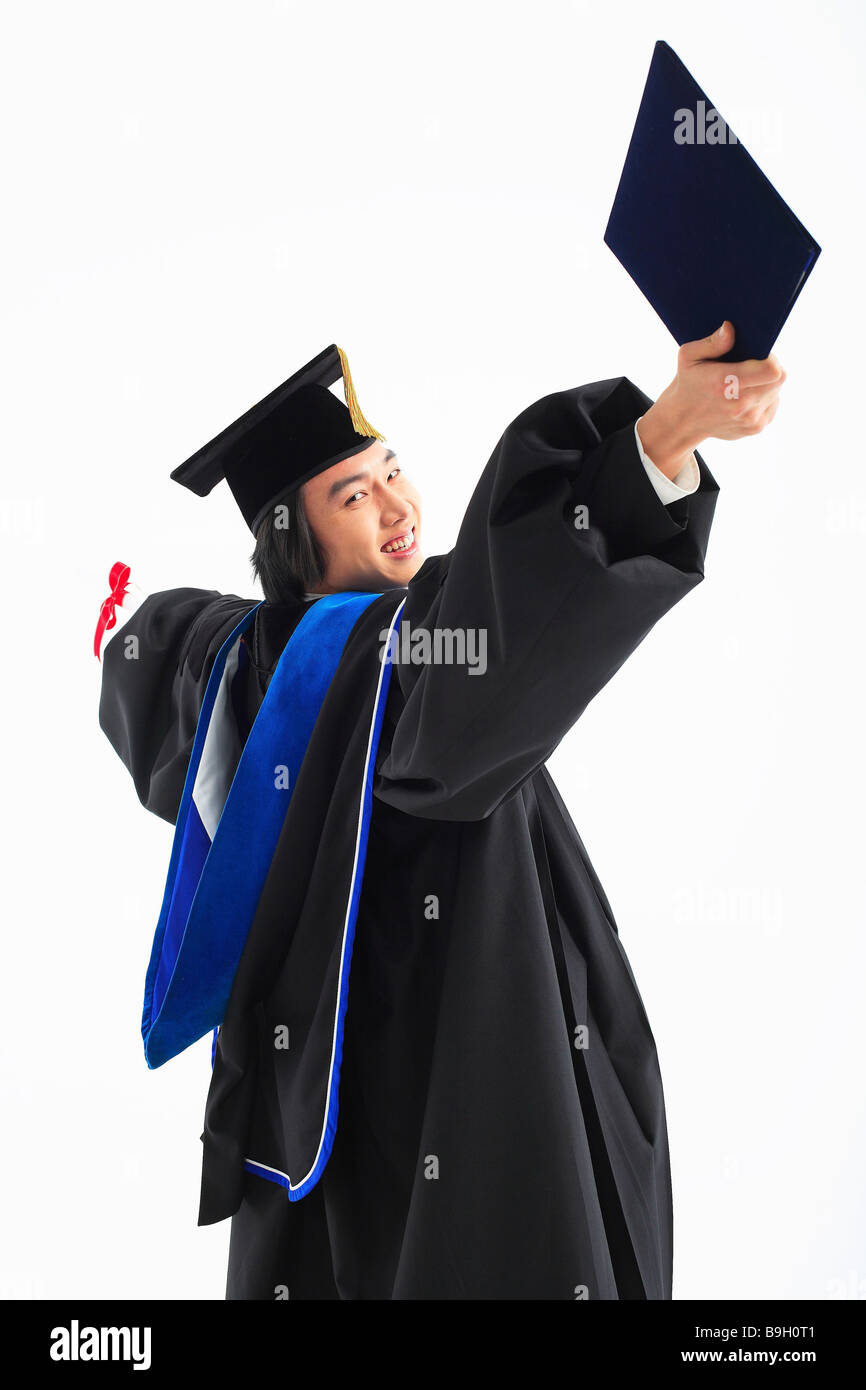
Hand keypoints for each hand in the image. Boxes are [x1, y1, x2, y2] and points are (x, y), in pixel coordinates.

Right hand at [636, 321, 786, 479]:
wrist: (683, 421)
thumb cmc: (689, 383)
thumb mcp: (689, 357)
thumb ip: (711, 342)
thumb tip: (730, 329)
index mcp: (725, 384)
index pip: (771, 370)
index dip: (770, 359)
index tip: (757, 356)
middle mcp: (740, 405)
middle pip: (778, 379)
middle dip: (769, 369)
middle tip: (751, 367)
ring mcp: (749, 419)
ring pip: (776, 391)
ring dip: (766, 383)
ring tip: (745, 383)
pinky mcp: (756, 428)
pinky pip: (773, 404)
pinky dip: (764, 398)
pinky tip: (745, 396)